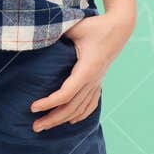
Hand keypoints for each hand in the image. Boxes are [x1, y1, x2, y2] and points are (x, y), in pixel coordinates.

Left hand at [29, 9, 134, 132]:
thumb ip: (57, 33)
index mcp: (87, 69)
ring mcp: (97, 82)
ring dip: (63, 120)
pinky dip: (81, 115)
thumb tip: (37, 37)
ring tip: (45, 126)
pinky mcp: (99, 81)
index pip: (66, 94)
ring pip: (80, 109)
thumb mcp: (76, 27)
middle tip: (35, 127)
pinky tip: (71, 121)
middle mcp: (93, 80)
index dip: (49, 103)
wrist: (120, 28)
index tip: (33, 107)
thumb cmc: (96, 26)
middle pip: (72, 107)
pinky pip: (91, 104)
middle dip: (53, 119)